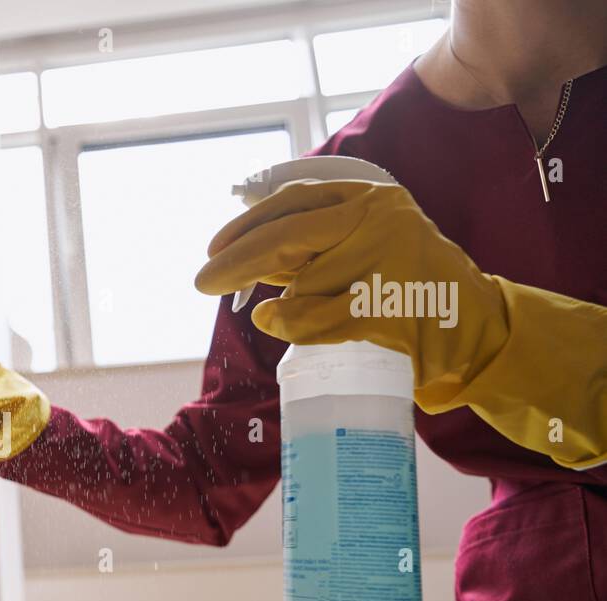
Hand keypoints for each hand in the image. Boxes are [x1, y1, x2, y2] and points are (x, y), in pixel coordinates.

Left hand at [195, 180, 606, 468]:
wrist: (476, 324)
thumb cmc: (408, 287)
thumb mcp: (360, 248)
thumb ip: (309, 249)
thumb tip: (246, 260)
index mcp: (369, 199)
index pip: (293, 201)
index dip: (246, 224)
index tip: (213, 247)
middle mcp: (377, 220)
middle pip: (288, 237)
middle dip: (237, 261)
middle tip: (202, 282)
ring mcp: (385, 261)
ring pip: (302, 282)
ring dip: (283, 304)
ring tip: (285, 312)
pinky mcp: (387, 304)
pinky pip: (318, 317)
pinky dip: (290, 323)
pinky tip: (277, 321)